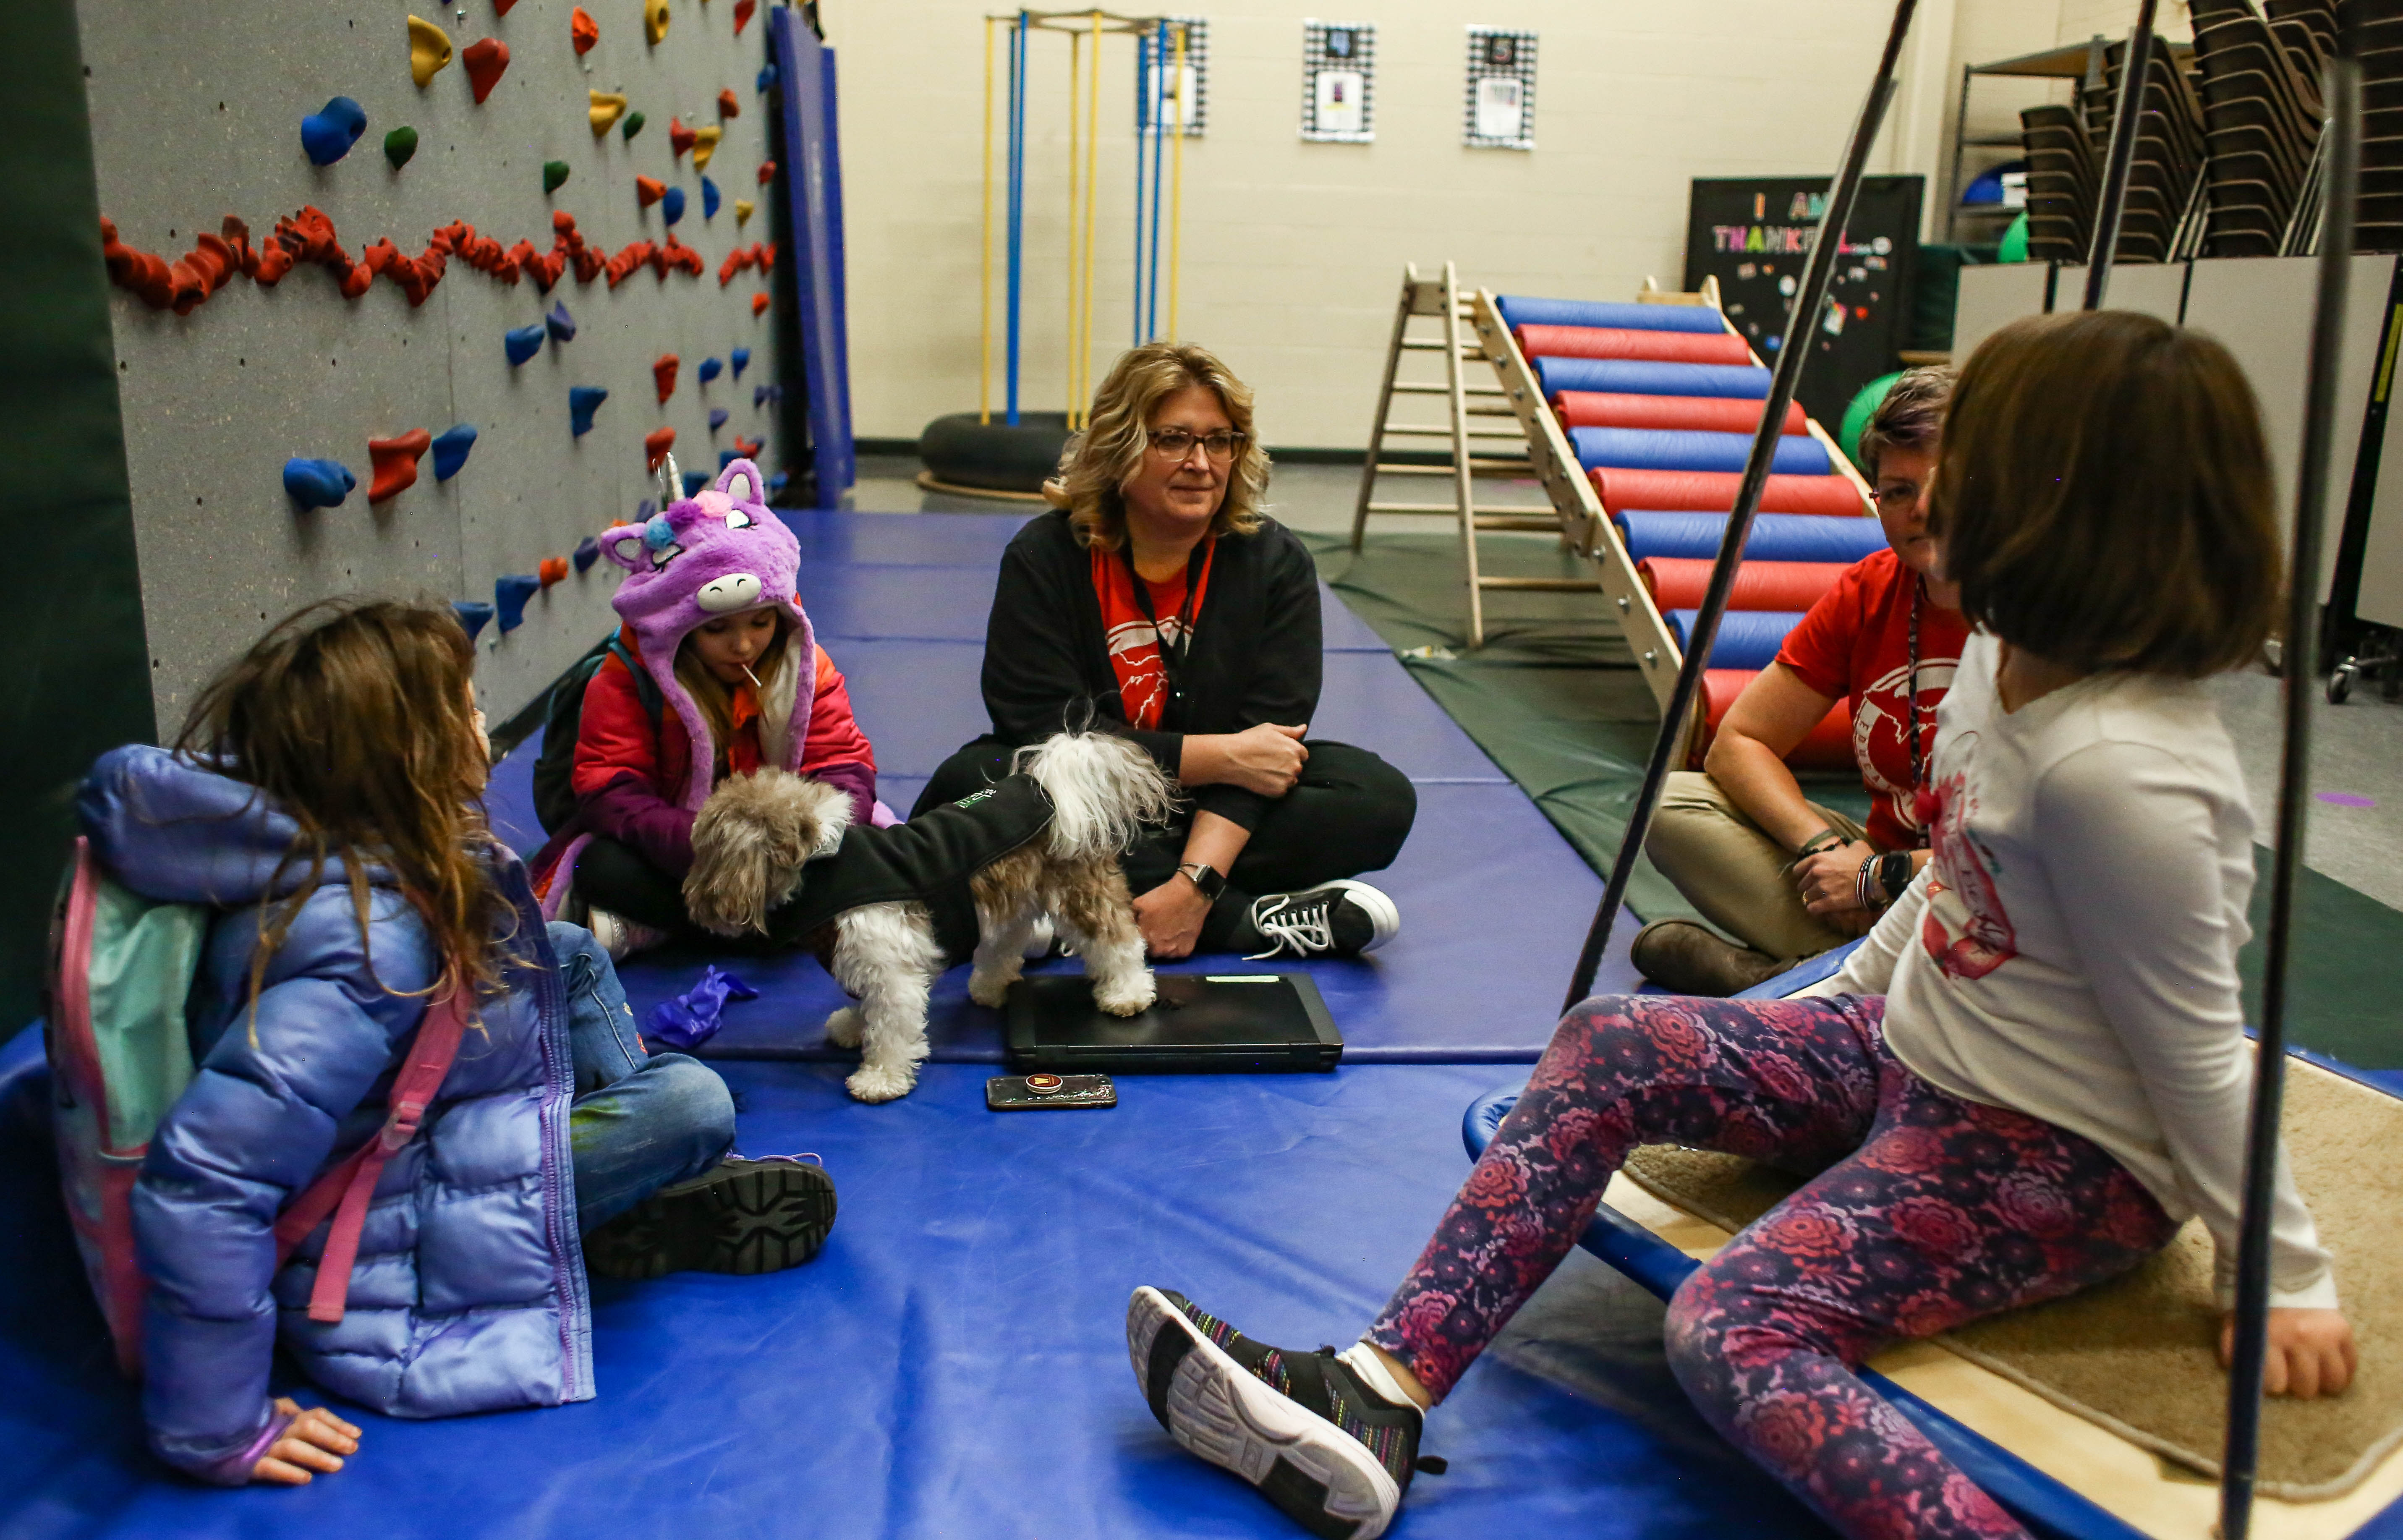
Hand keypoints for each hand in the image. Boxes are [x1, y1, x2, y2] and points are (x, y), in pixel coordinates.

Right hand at [251, 1398, 360, 1484]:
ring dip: (317, 1456)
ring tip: (336, 1466)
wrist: (209, 1437)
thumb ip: (286, 1409)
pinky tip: (305, 1479)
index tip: (357, 1434)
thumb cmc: (245, 1425)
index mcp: (284, 1415)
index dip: (337, 1424)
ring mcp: (262, 1445)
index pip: (316, 1415)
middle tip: (352, 1449)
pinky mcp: (248, 1463)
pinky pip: (271, 1468)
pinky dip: (289, 1473)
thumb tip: (303, 1409)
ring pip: (293, 1448)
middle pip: (308, 1428)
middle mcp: (276, 1428)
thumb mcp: (267, 1411)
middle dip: (333, 1438)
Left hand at [1132, 875, 1211, 958]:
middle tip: (1157, 930)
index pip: (1135, 945)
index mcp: (1144, 937)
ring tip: (1168, 932)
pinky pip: (1177, 953)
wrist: (1191, 894)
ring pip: (1163, 954)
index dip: (1140, 937)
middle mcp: (1157, 949)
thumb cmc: (1165, 896)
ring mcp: (1172, 952)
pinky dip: (1176, 946)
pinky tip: (1178, 935)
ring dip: (1163, 946)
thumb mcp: (1140, 902)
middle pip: (1150, 951)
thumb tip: (1128, 923)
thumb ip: (1132, 916)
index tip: (1145, 930)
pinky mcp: (1185, 951)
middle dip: (1151, 942)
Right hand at [1215, 723, 1309, 797]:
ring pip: (1291, 780)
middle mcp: (1295, 764)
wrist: (1231, 758)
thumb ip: (1290, 730)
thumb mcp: (1270, 729)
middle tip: (1270, 763)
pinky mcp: (1279, 791)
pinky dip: (1275, 787)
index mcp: (1295, 748)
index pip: (1303, 755)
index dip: (1291, 754)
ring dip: (1282, 778)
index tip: (1278, 755)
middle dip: (1288, 766)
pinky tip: (1263, 779)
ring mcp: (1288, 779)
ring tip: (1266, 771)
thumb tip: (1304, 728)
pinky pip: (1282, 791)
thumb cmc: (1249, 740)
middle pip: (1297, 768)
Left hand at [1795, 840, 1876, 922]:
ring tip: (1819, 902)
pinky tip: (1820, 910)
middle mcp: (1816, 872)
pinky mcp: (1828, 902)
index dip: (1802, 875)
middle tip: (1816, 891)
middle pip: (1802, 885)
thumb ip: (1847, 846)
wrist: (1875, 877)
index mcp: (1818, 858)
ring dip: (1812, 900)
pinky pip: (1813, 909)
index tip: (1807, 879)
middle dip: (1808, 888)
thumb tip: (1849, 846)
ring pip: (1807, 897)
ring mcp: (1821, 888)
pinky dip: (1815, 910)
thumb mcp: (1856, 847)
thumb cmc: (1866, 861)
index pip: (1798, 869)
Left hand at [2219, 1308, 2356, 1398]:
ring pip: (2333, 1382)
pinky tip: (2328, 1368)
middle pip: (2306, 1388)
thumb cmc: (2255, 1306)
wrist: (2283, 1275)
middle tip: (2292, 1375)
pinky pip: (2351, 1366)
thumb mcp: (2238, 1325)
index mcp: (2271, 1337)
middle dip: (2297, 1386)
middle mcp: (2301, 1339)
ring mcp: (2325, 1337)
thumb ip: (2237, 1352)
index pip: (2275, 1383)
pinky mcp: (2344, 1331)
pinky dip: (2341, 1373)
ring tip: (2313, 1375)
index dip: (2271, 1385)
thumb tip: (2243, 1382)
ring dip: (2322, 1383)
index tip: (2270, 1379)